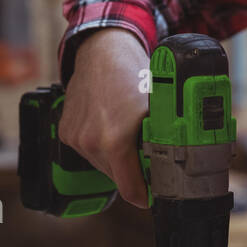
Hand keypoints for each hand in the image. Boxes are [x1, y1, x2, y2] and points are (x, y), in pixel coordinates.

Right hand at [59, 29, 149, 207]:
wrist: (103, 52)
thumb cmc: (134, 77)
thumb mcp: (158, 110)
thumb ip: (165, 140)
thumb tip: (180, 164)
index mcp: (115, 142)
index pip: (130, 190)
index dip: (144, 194)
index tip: (153, 193)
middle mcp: (91, 143)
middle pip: (116, 178)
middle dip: (132, 171)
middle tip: (145, 155)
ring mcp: (75, 138)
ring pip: (101, 164)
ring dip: (115, 157)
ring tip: (125, 133)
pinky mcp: (66, 132)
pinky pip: (87, 151)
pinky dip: (99, 145)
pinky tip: (109, 124)